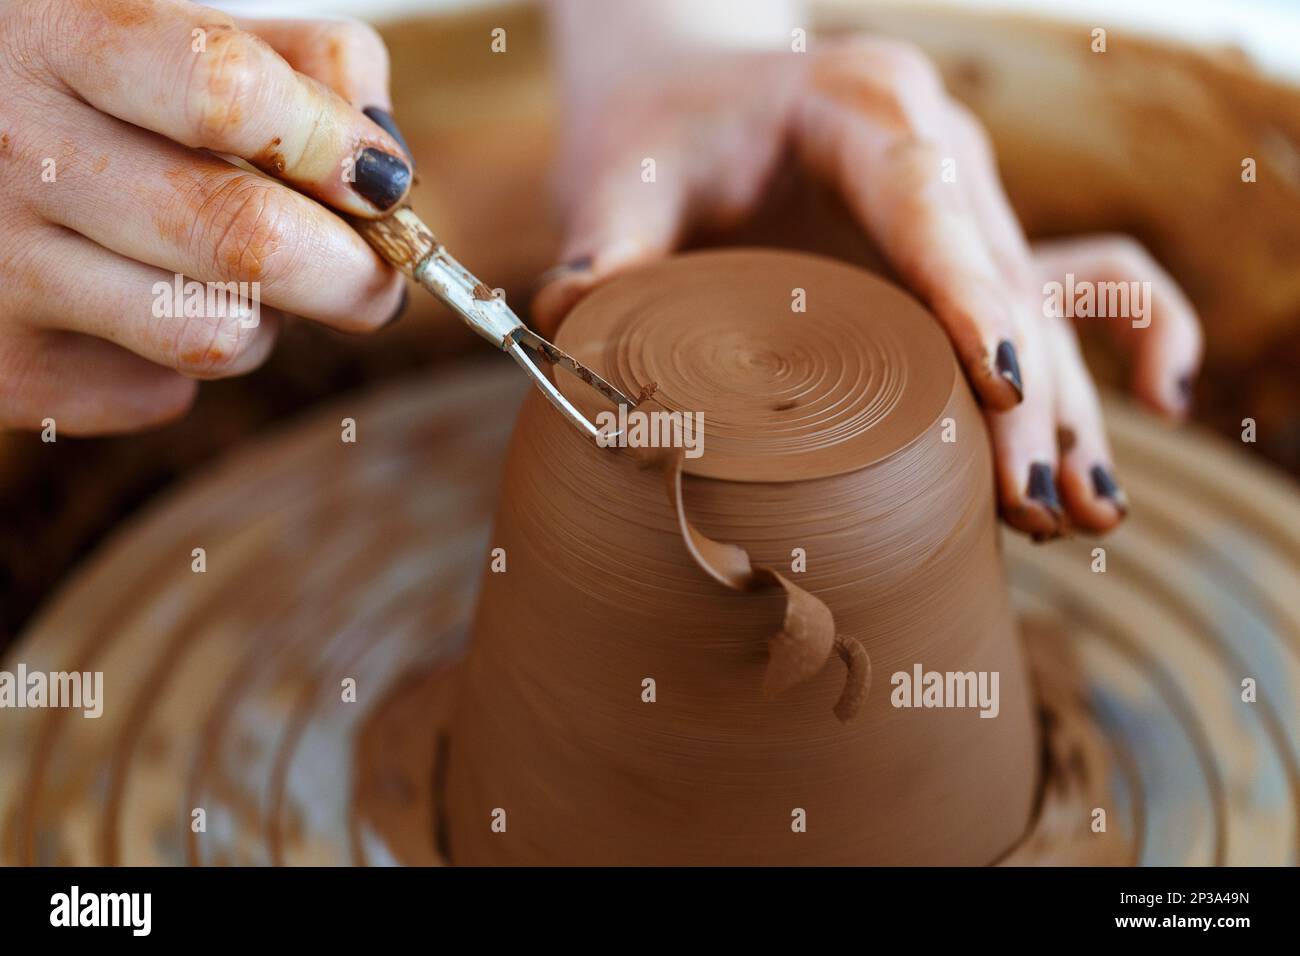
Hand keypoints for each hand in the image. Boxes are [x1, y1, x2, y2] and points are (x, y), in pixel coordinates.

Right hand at [0, 0, 413, 433]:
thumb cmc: (82, 90)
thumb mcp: (167, 29)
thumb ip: (295, 64)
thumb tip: (383, 160)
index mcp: (61, 37)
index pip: (229, 94)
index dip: (333, 147)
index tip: (381, 181)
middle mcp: (17, 154)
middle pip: (248, 241)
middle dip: (353, 273)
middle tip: (379, 275)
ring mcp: (1, 270)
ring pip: (220, 336)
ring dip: (267, 321)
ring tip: (237, 281)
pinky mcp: (8, 369)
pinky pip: (162, 393)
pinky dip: (186, 364)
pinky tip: (146, 308)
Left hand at [534, 34, 1202, 537]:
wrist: (697, 96)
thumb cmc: (663, 130)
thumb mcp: (622, 173)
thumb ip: (604, 242)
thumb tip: (571, 324)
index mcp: (863, 107)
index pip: (928, 199)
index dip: (965, 293)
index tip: (996, 384)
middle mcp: (940, 151)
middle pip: (1001, 274)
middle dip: (1024, 395)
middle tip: (1031, 506)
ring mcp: (965, 204)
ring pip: (1042, 307)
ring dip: (1063, 413)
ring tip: (1078, 516)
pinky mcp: (962, 255)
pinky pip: (1059, 305)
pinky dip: (1096, 370)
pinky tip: (1122, 441)